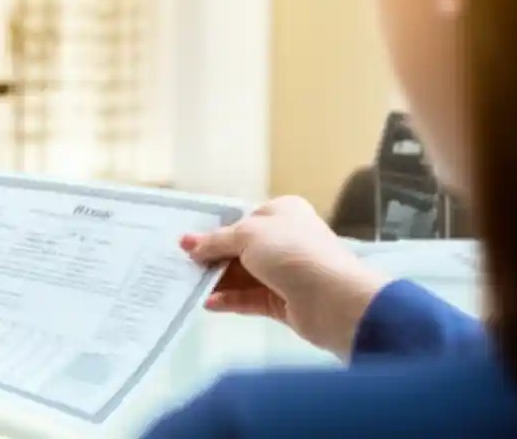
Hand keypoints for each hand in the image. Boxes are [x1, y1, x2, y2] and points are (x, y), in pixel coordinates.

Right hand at [181, 195, 389, 357]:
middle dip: (213, 257)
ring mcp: (285, 273)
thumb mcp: (247, 235)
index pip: (243, 220)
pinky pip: (250, 298)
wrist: (334, 299)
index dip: (215, 231)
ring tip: (189, 285)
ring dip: (217, 280)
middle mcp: (285, 240)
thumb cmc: (292, 253)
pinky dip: (229, 300)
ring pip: (243, 275)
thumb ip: (216, 241)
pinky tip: (209, 303)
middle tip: (182, 265)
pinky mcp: (284, 301)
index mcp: (283, 213)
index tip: (188, 243)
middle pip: (240, 249)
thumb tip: (189, 244)